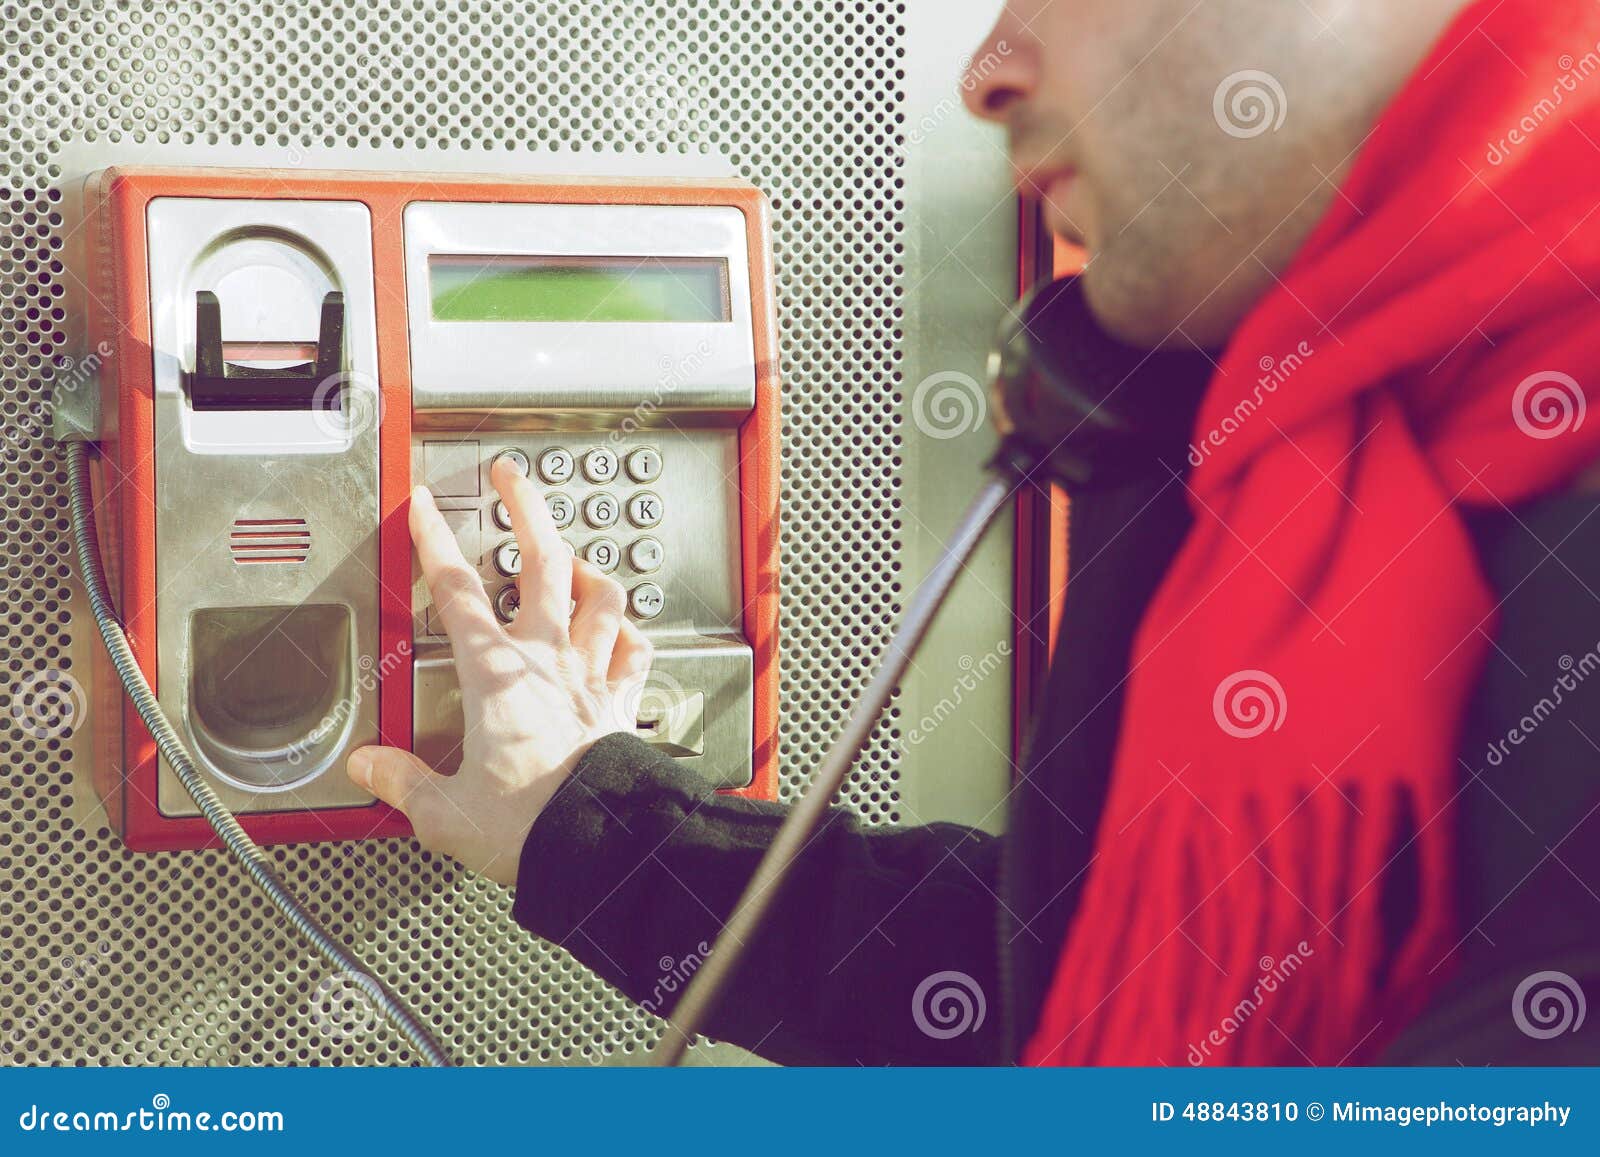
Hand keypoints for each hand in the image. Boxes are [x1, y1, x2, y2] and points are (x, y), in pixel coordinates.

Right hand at [346, 457, 652, 886]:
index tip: (423, 504)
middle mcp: (548, 660)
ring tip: (575, 554)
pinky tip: (626, 629)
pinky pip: (636, 651)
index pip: (455, 590)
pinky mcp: (623, 702)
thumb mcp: (445, 811)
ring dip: (589, 568)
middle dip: (525, 509)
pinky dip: (632, 634)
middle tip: (513, 476)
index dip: (434, 539)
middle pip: (542, 562)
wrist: (599, 844)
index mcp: (494, 673)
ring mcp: (592, 675)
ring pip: (601, 596)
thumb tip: (370, 765)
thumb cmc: (528, 825)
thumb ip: (404, 780)